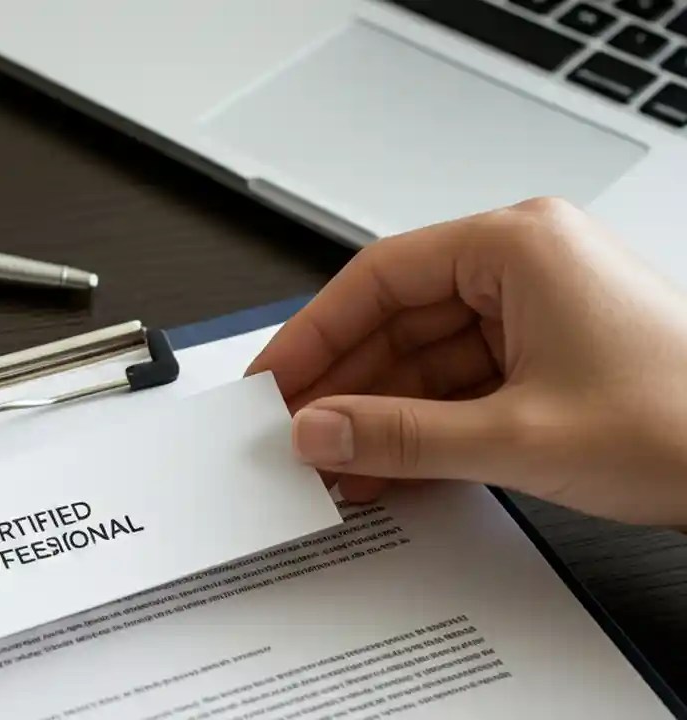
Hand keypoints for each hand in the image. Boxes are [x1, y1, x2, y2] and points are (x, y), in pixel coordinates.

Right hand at [247, 197, 686, 525]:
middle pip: (398, 319)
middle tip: (294, 432)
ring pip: (426, 360)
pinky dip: (423, 428)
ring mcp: (538, 312)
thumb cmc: (683, 423)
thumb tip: (319, 430)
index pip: (380, 277)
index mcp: (518, 247)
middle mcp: (525, 266)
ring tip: (334, 464)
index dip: (314, 332)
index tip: (274, 380)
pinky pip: (461, 387)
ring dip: (380, 415)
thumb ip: (401, 435)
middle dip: (346, 385)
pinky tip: (384, 468)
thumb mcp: (517, 436)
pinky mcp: (548, 357)